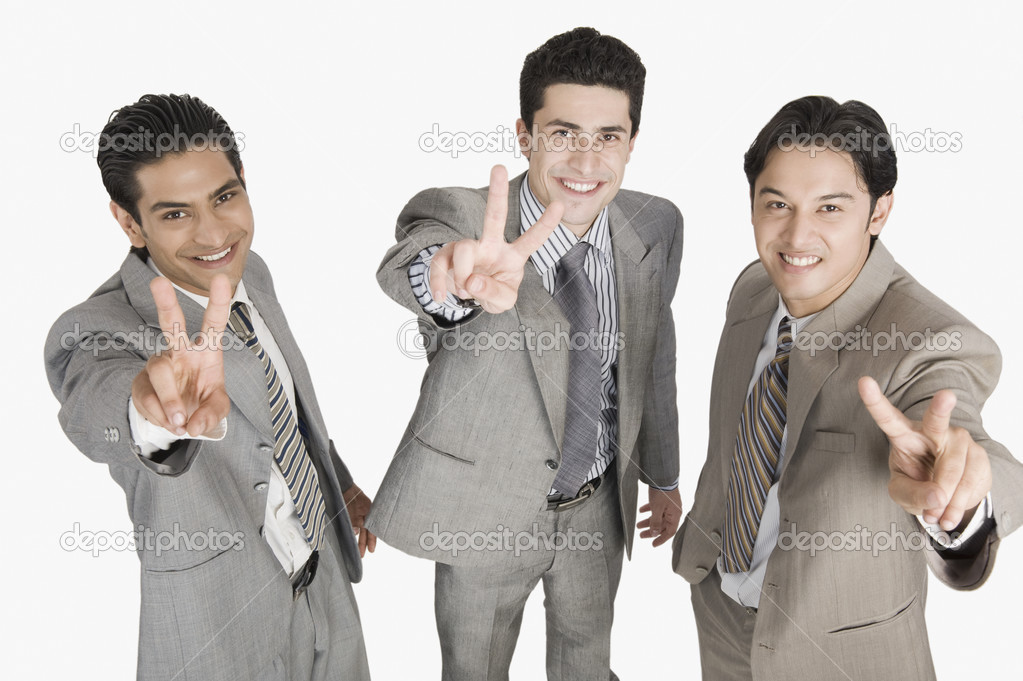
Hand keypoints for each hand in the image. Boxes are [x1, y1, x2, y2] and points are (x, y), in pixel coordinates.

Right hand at [132, 275, 231, 437]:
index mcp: (206, 350)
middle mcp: (180, 350)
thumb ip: (211, 415)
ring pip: (160, 371)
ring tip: (179, 421)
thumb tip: (193, 425)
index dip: (218, 302)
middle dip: (165, 302)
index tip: (222, 279)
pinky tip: (169, 422)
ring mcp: (158, 363)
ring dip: (171, 400)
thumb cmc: (203, 402)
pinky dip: (160, 415)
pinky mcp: (140, 382)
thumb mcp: (216, 409)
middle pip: (170, 323)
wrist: (178, 420)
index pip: (214, 323)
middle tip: (158, 281)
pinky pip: (147, 396)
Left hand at [342, 484, 376, 557]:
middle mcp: (367, 512)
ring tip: (358, 548)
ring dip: (359, 537)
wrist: (342, 485)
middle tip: (362, 554)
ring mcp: (361, 511)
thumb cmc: (347, 496)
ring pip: (362, 527)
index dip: (371, 541)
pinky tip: (354, 534)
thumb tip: (356, 532)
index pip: (372, 530)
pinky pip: (357, 522)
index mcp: (369, 512)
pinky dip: (356, 529)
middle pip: (367, 530)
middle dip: (364, 542)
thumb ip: (355, 523)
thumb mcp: (351, 512)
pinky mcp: (355, 509)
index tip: (371, 550)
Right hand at [430, 165, 563, 313]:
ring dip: (462, 276)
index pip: (532, 239)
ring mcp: (469, 248)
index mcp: (513, 256)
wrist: (468, 298)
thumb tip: (472, 281)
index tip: (560, 205)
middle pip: (494, 216)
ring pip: (464, 249)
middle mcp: (491, 245)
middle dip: (497, 192)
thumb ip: (493, 293)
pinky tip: (441, 296)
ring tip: (464, 292)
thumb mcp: (502, 302)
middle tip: (499, 167)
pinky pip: (439, 263)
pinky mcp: (447, 254)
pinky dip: (438, 282)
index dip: (545, 224)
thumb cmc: (493, 293)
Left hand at [636, 486, 681, 546]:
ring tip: (638, 525)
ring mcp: (668, 505)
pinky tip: (641, 511)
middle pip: (662, 525)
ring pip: (658, 517)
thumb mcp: (657, 509)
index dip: (661, 539)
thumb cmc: (662, 491)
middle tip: (641, 535)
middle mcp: (673, 511)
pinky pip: (656, 508)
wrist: (662, 475)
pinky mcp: (663, 499)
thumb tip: (654, 533)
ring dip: (648, 521)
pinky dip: (649, 510)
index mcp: (675, 515)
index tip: (653, 544)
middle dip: (651, 531)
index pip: (670, 532)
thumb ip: (655, 522)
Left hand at [858, 376, 990, 530]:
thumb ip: (913, 495)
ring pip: (953, 472)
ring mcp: (958, 439)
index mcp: (903, 435)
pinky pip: (970, 483)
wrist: (947, 491)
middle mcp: (932, 431)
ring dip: (945, 502)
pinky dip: (959, 505)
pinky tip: (950, 512)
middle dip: (941, 408)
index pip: (887, 418)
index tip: (864, 382)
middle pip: (936, 421)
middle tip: (946, 396)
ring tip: (936, 517)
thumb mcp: (902, 492)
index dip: (875, 402)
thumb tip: (938, 497)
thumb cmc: (916, 483)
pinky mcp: (979, 454)